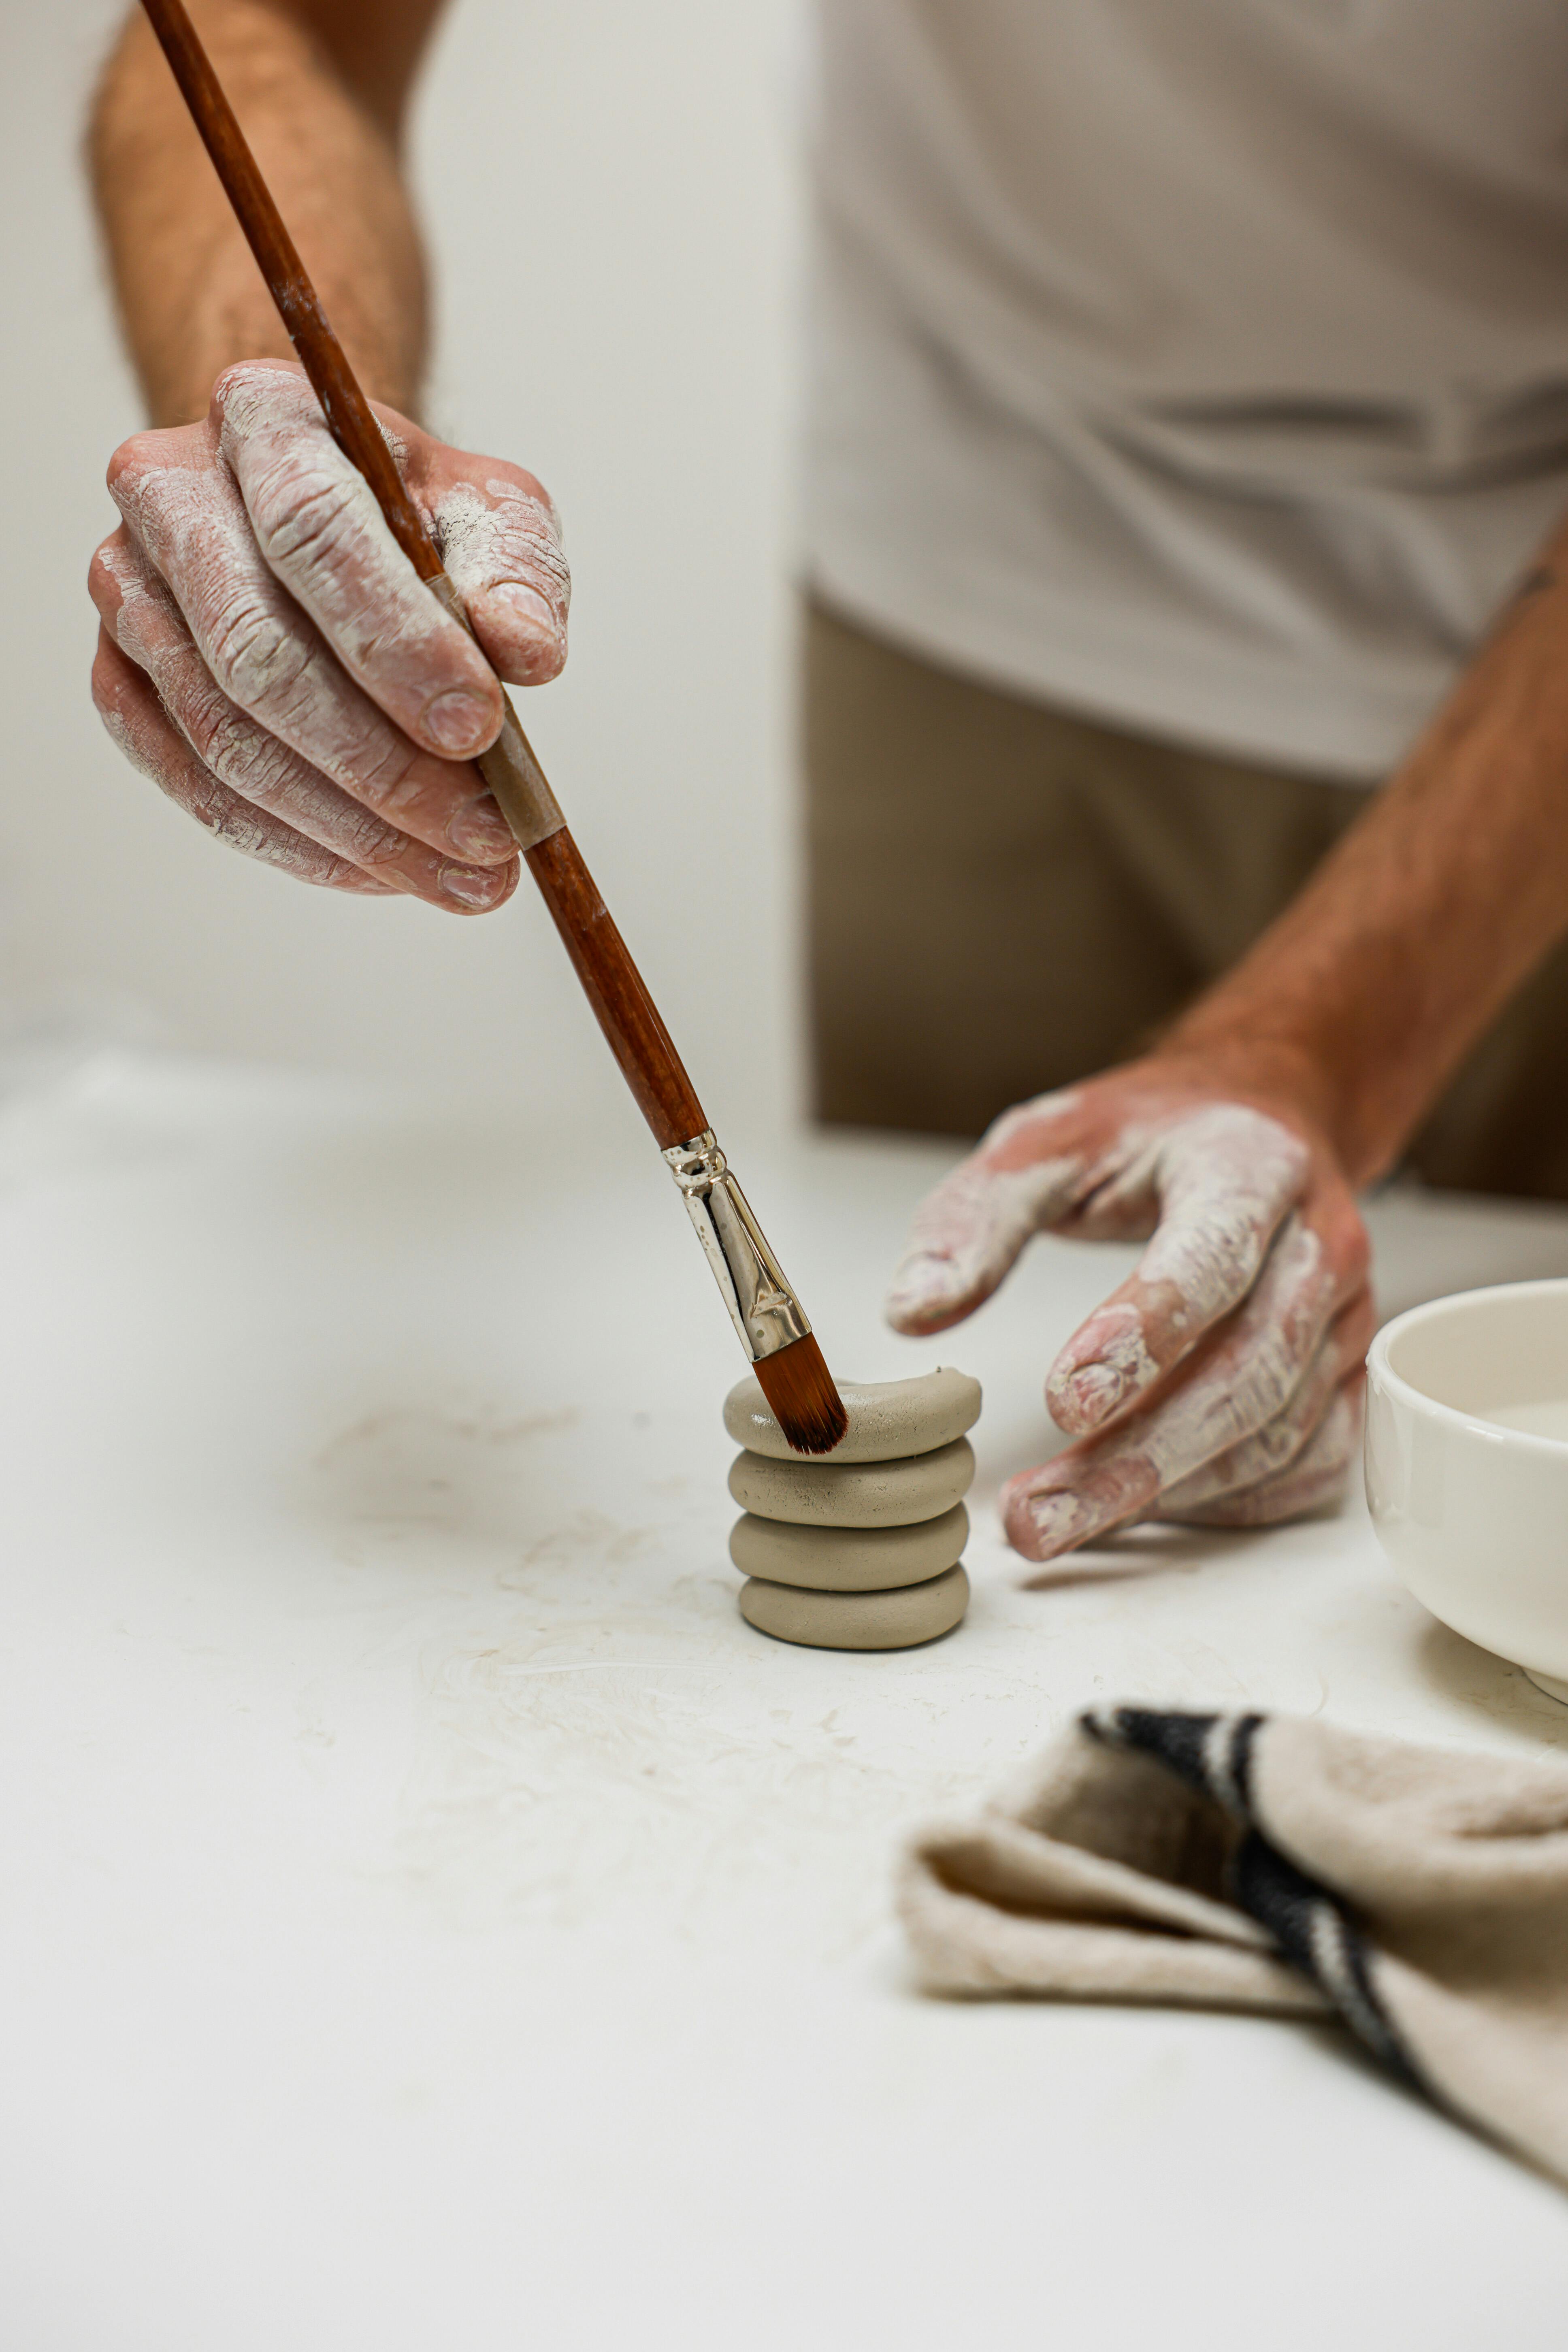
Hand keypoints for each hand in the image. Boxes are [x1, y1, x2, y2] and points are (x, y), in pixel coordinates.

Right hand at [89, 359, 569, 910]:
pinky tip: (383, 871)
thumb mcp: (492, 514)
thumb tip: (526, 656)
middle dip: (381, 766)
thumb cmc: (411, 514)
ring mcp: (130, 593)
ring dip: (351, 827)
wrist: (329, 515)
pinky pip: (197, 787)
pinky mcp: (122, 680)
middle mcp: (168, 495)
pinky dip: (298, 844)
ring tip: (462, 876)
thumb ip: (517, 576)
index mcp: (262, 420)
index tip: (479, 730)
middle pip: (258, 656)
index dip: (398, 643)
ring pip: (225, 739)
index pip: (314, 533)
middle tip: (486, 836)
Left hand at [884, 1055, 1371, 1561]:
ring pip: (1277, 1429)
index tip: (1063, 1402)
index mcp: (1251, 1165)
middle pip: (1248, 1366)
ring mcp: (1346, 1315)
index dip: (1145, 1333)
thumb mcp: (1049, 1142)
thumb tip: (911, 1310)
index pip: (1212, 1258)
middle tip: (1037, 1513)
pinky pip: (1311, 1460)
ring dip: (1170, 1491)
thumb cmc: (1151, 1137)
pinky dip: (1231, 1501)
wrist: (1265, 1118)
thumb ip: (977, 1219)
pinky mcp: (1350, 1371)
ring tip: (1058, 1524)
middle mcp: (1319, 1242)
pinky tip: (1148, 1513)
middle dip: (1140, 1454)